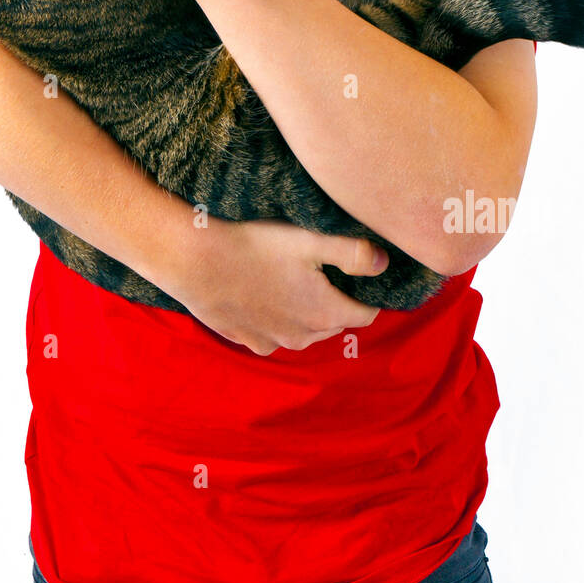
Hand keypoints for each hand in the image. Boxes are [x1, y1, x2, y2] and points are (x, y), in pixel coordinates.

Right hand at [165, 217, 387, 355]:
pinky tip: (265, 296)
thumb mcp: (311, 240)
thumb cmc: (256, 247)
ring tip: (295, 284)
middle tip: (328, 274)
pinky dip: (277, 320)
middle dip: (338, 303)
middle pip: (335, 323)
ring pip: (304, 331)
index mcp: (326, 312)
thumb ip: (354, 253)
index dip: (370, 296)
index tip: (366, 279)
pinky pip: (274, 335)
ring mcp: (274, 341)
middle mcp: (304, 336)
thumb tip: (385, 263)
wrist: (197, 262)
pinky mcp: (248, 341)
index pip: (366, 314)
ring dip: (306, 313)